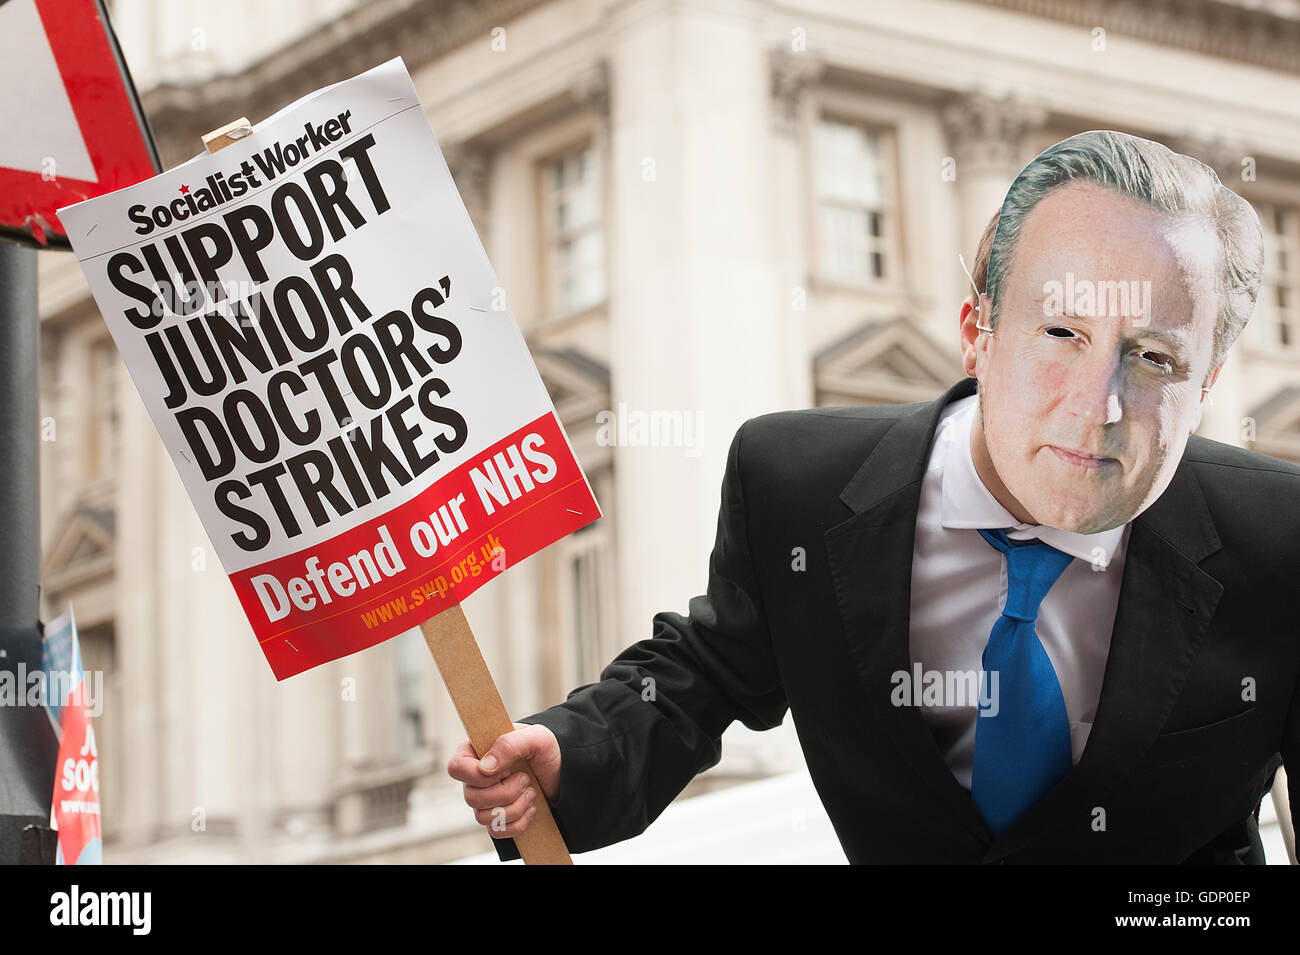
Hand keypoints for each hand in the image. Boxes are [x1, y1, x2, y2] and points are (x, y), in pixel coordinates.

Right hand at [447, 722, 560, 838]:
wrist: (563, 770)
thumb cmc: (546, 749)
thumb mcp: (535, 738)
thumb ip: (508, 745)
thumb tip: (484, 768)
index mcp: (477, 751)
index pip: (456, 768)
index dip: (479, 775)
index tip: (506, 770)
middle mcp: (475, 777)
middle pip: (471, 798)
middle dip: (505, 793)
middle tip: (526, 779)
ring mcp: (484, 800)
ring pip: (482, 817)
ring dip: (513, 808)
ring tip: (531, 793)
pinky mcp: (497, 818)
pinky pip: (496, 831)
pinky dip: (517, 824)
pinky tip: (531, 809)